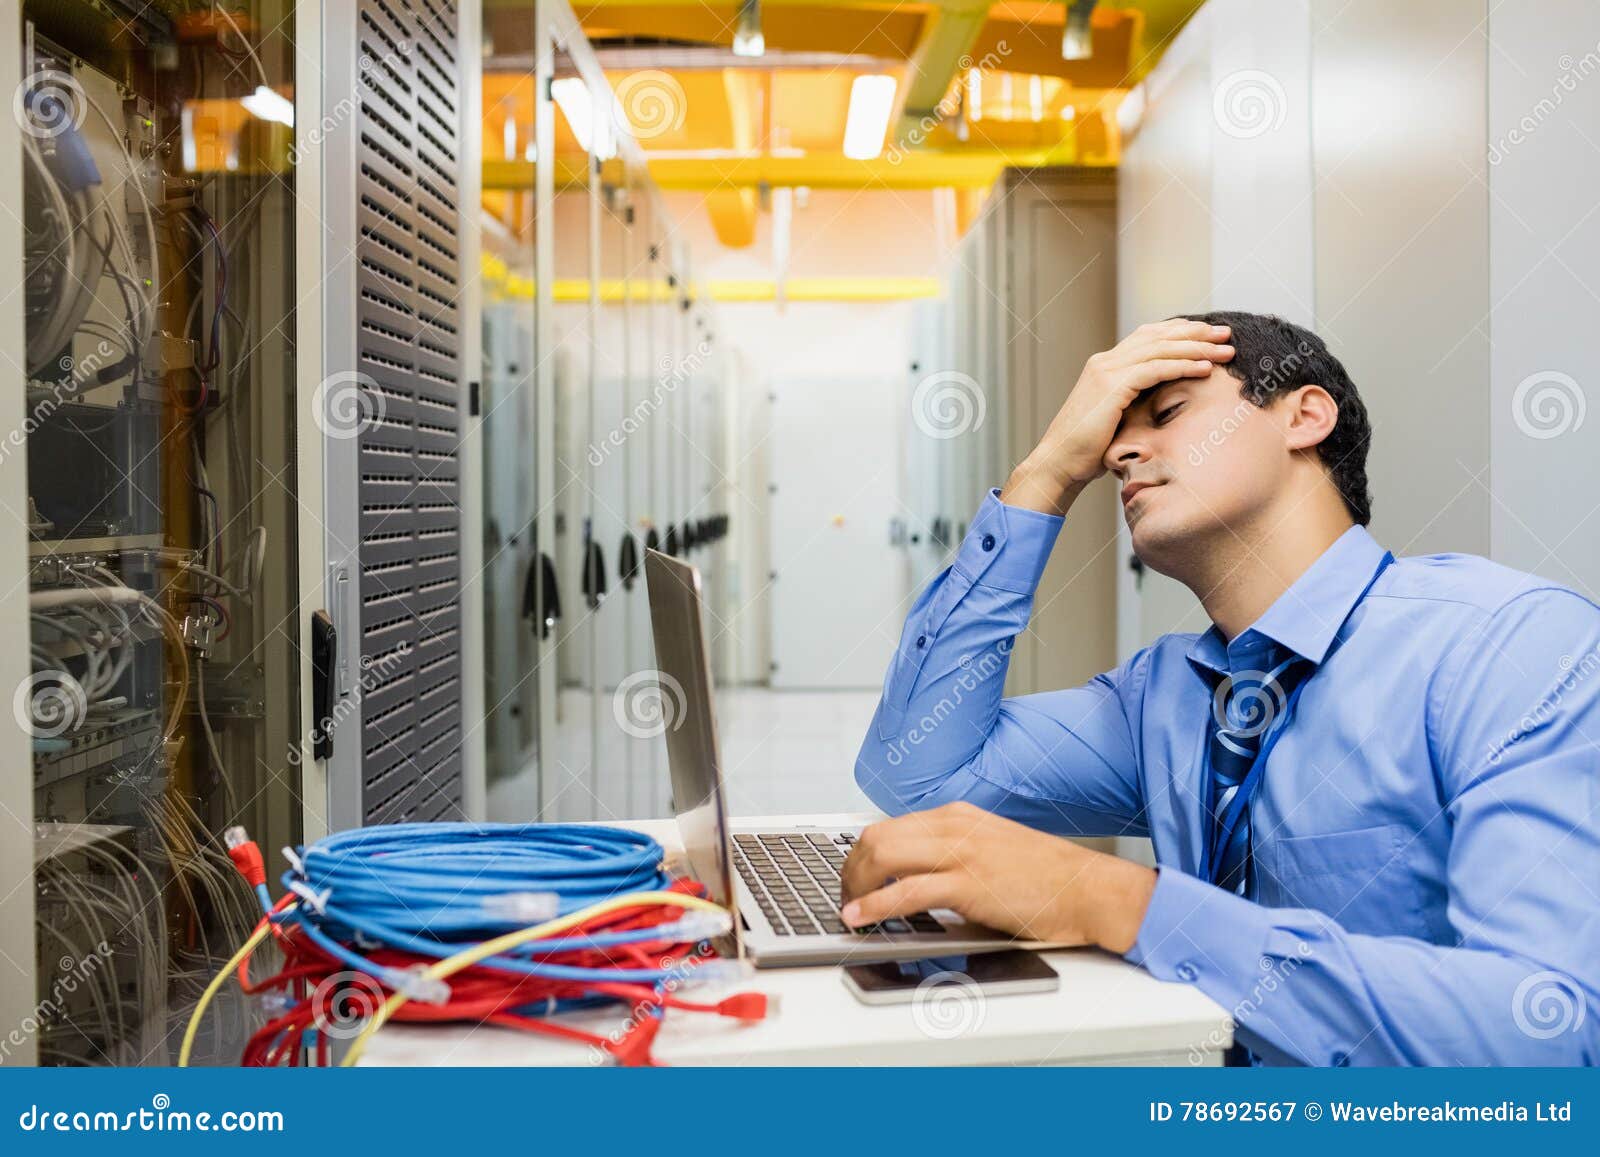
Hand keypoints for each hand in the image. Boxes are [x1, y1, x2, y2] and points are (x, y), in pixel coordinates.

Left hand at [838, 802, 1157, 952]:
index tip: (853, 878)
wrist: (1088, 889)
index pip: (890, 826)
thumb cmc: (1047, 877)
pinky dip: (874, 906)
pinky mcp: (968, 884)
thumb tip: (914, 877)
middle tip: (845, 895)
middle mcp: (954, 825)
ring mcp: (960, 852)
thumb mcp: (992, 849)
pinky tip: (860, 918)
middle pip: (876, 835)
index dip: (862, 855)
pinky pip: (905, 892)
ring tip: (849, 908)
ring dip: (855, 885)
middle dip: (849, 868)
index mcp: (957, 816)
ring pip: (882, 855)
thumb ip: (954, 854)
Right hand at [1002, 319, 1234, 514]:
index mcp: (1105, 365)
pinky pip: (1156, 369)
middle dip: (1195, 333)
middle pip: (1158, 336)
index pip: (1149, 337)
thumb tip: (1161, 403)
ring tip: (1224, 350)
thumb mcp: (1115, 418)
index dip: (1181, 333)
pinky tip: (1205, 369)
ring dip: (1196, 348)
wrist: (1060, 463)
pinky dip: (1183, 366)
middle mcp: (1105, 361)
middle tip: (1225, 334)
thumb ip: (1133, 401)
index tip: (1208, 336)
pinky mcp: (1111, 386)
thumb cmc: (1087, 450)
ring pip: (1160, 348)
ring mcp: (1106, 371)